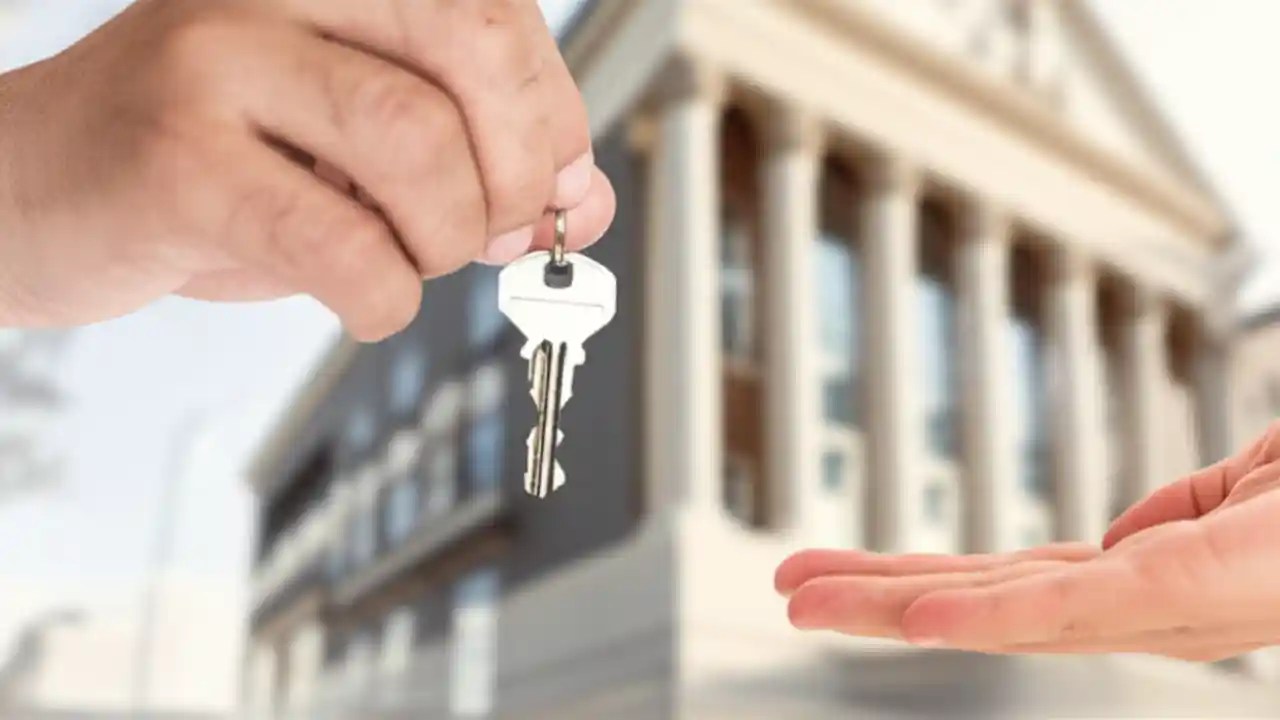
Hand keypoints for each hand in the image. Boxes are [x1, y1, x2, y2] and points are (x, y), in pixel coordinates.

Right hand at [0, 0, 614, 340]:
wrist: (29, 187)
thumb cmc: (202, 163)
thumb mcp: (349, 147)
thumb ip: (471, 161)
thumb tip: (583, 201)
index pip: (497, 17)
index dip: (551, 118)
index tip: (551, 189)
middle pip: (474, 52)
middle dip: (516, 170)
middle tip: (491, 233)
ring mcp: (217, 63)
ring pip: (417, 144)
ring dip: (445, 238)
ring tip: (405, 263)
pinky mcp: (177, 161)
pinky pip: (339, 241)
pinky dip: (383, 295)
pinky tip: (366, 299)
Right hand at [775, 422, 1279, 661]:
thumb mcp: (1261, 488)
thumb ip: (1185, 512)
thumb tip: (1123, 534)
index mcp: (1166, 583)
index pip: (1017, 587)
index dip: (919, 587)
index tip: (832, 581)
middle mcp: (1163, 607)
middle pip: (994, 605)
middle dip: (881, 602)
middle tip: (787, 590)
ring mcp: (1184, 602)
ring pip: (1016, 611)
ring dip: (902, 608)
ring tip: (808, 599)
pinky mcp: (1205, 586)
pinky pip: (1087, 605)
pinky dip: (994, 614)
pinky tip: (925, 614)